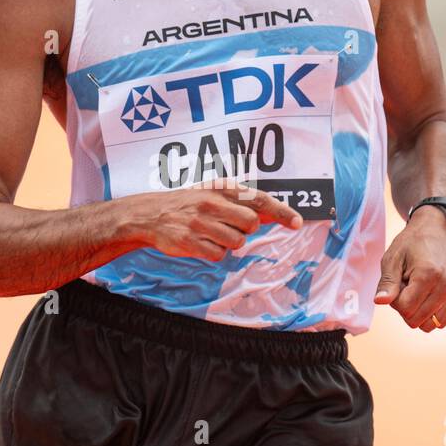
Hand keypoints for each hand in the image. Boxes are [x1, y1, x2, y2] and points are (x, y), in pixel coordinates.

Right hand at [124, 179, 302, 261]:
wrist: (149, 215)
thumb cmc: (188, 205)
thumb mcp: (212, 194)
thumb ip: (240, 203)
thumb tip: (271, 214)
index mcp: (220, 189)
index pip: (258, 199)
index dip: (281, 211)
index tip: (297, 223)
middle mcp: (212, 203)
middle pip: (250, 224)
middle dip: (245, 230)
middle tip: (227, 226)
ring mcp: (201, 223)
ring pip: (236, 242)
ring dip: (228, 243)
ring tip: (210, 234)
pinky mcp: (191, 242)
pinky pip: (219, 255)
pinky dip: (213, 252)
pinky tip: (200, 243)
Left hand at [373, 204, 445, 330]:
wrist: (437, 233)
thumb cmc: (411, 245)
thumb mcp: (393, 259)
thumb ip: (387, 283)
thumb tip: (380, 301)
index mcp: (428, 274)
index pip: (405, 309)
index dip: (395, 300)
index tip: (398, 284)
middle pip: (416, 320)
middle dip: (407, 307)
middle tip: (408, 286)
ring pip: (429, 325)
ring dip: (419, 311)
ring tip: (419, 290)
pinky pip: (442, 321)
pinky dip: (432, 313)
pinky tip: (430, 294)